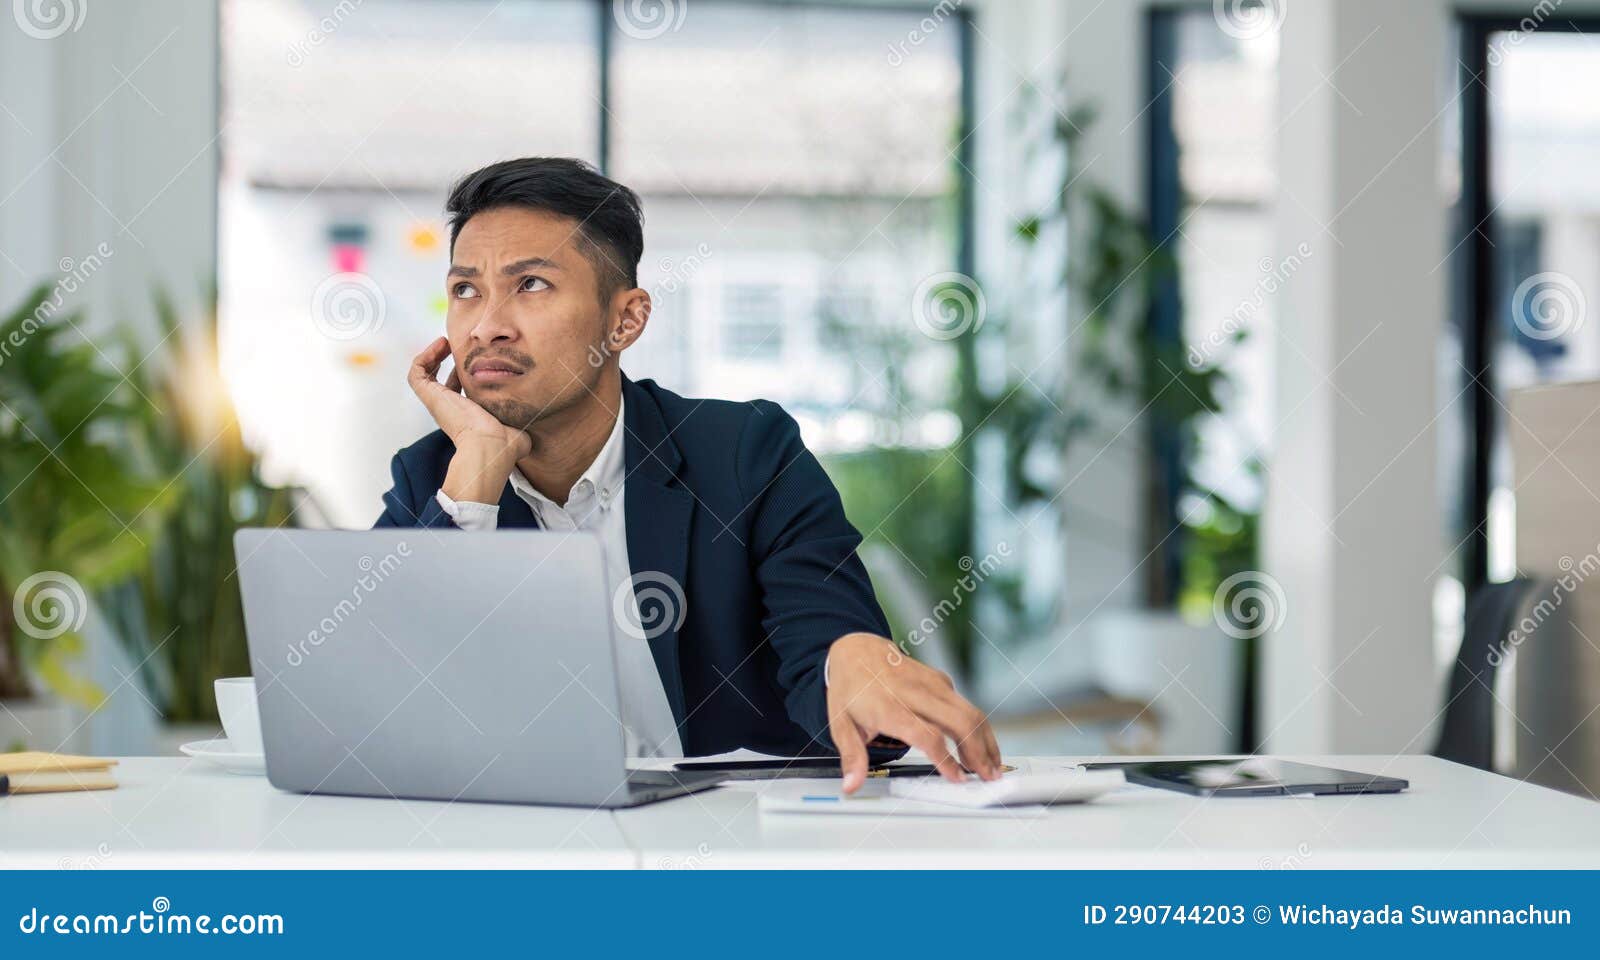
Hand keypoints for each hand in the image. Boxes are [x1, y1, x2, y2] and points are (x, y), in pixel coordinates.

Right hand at [407, 337, 530, 502]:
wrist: (492, 444)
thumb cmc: (508, 441)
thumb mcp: (519, 423)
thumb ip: (524, 417)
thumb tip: (532, 419)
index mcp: (471, 418)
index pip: (463, 395)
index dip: (467, 377)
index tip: (480, 361)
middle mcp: (453, 411)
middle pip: (445, 385)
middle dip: (453, 364)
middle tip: (462, 347)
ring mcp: (440, 404)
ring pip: (426, 377)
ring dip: (433, 356)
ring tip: (447, 341)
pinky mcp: (431, 397)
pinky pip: (417, 373)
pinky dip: (425, 356)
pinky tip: (442, 344)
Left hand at [826, 632, 1001, 792]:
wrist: (856, 649)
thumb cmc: (850, 689)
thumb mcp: (840, 724)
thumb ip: (852, 756)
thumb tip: (851, 786)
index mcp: (888, 706)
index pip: (925, 734)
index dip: (945, 758)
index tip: (957, 778)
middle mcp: (914, 693)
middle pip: (959, 721)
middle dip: (979, 751)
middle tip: (987, 777)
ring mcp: (931, 684)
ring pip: (969, 712)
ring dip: (986, 741)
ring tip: (992, 766)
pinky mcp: (941, 681)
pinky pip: (966, 705)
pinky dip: (978, 727)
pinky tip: (980, 747)